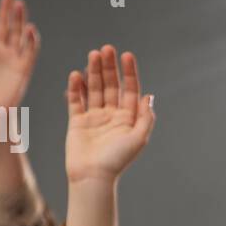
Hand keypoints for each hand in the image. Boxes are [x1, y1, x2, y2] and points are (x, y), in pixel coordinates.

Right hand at [64, 46, 155, 184]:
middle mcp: (112, 115)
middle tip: (106, 49)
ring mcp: (94, 117)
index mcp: (128, 118)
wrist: (93, 176)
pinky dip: (75, 88)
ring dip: (93, 72)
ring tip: (93, 55)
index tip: (127, 56)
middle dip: (109, 68)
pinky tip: (76, 75)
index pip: (130, 90)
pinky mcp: (78, 121)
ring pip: (94, 89)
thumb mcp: (139, 139)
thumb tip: (149, 96)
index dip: (129, 73)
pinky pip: (76, 101)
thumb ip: (145, 117)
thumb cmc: (118, 160)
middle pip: (111, 86)